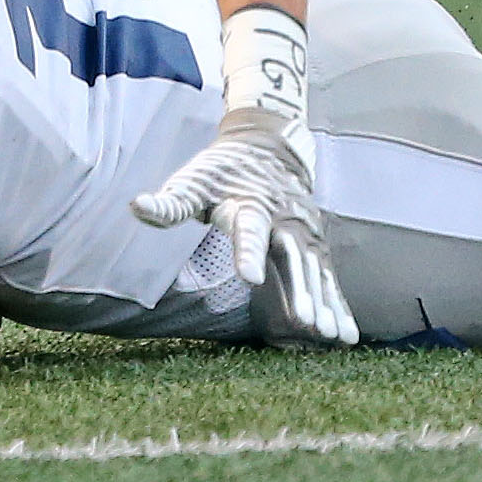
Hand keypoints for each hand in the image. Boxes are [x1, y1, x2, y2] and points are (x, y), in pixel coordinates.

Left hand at [130, 6, 356, 346]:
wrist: (270, 145)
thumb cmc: (223, 168)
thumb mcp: (195, 180)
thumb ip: (171, 201)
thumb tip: (136, 207)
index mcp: (249, 204)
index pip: (249, 230)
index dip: (248, 252)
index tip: (250, 278)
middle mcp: (284, 219)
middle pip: (293, 258)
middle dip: (301, 291)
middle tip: (307, 323)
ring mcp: (304, 232)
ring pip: (315, 271)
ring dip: (324, 304)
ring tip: (331, 337)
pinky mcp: (314, 244)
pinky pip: (327, 278)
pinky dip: (337, 304)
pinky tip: (346, 336)